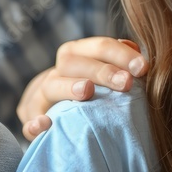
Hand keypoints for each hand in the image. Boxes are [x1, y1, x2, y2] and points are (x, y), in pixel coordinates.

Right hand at [17, 37, 147, 140]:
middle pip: (75, 62)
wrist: (56, 108)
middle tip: (126, 83)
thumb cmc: (95, 88)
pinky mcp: (32, 119)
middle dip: (102, 71)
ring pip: (51, 85)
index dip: (122, 54)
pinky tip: (45, 125)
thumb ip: (123, 62)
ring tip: (87, 91)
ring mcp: (42, 94)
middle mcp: (59, 69)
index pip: (100, 46)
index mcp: (80, 53)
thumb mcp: (108, 71)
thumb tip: (137, 53)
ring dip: (69, 87)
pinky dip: (34, 123)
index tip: (143, 68)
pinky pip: (28, 121)